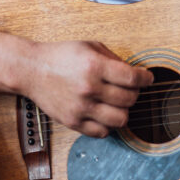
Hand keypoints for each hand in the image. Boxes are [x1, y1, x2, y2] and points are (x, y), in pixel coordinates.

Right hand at [24, 40, 153, 136]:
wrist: (32, 70)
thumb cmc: (60, 56)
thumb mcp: (90, 46)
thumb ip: (114, 59)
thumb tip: (135, 73)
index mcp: (94, 66)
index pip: (132, 78)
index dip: (145, 79)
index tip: (147, 78)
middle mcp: (89, 88)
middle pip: (129, 99)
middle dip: (135, 93)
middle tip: (129, 88)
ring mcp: (81, 108)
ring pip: (120, 119)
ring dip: (123, 110)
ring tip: (117, 103)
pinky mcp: (73, 122)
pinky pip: (102, 132)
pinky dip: (108, 124)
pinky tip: (103, 113)